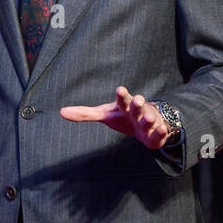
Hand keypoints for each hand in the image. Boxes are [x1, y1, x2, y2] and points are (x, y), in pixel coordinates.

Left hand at [60, 86, 174, 150]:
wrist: (146, 123)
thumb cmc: (122, 116)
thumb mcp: (104, 115)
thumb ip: (84, 114)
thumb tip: (61, 112)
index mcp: (124, 106)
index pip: (122, 99)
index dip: (121, 95)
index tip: (120, 89)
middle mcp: (137, 110)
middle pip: (137, 105)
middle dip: (137, 102)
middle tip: (137, 99)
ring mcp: (148, 121)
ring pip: (149, 118)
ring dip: (148, 117)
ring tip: (147, 117)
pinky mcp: (157, 133)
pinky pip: (160, 132)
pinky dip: (161, 131)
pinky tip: (161, 130)